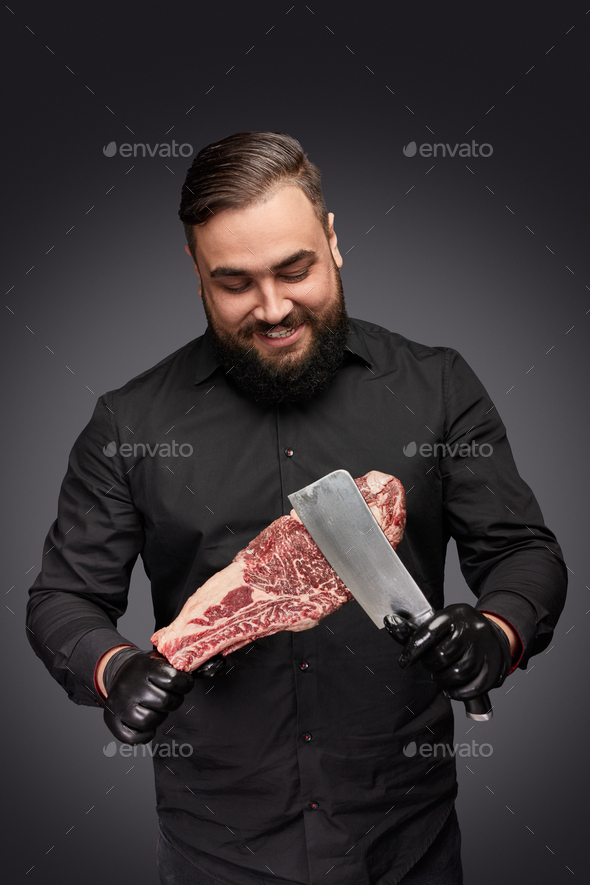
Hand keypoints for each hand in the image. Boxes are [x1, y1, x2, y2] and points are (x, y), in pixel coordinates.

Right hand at [103, 648, 224, 743]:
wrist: (117, 670)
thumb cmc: (147, 668)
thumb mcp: (162, 658)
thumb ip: (183, 664)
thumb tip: (217, 664)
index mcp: (145, 667)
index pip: (174, 680)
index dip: (184, 684)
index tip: (182, 684)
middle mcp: (130, 685)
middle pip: (164, 702)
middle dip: (172, 701)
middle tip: (167, 696)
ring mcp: (119, 703)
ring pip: (149, 721)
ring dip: (158, 717)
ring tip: (155, 707)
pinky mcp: (112, 720)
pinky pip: (133, 738)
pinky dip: (144, 735)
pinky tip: (146, 724)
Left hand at [384, 603, 511, 701]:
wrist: (495, 633)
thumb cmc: (459, 629)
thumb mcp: (440, 621)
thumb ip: (417, 629)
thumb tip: (390, 623)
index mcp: (455, 615)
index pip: (430, 632)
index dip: (414, 649)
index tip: (404, 661)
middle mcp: (472, 630)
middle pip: (443, 655)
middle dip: (430, 665)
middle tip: (430, 665)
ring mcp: (485, 649)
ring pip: (458, 673)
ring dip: (443, 680)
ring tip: (440, 676)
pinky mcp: (493, 669)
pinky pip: (473, 688)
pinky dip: (458, 692)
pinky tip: (451, 688)